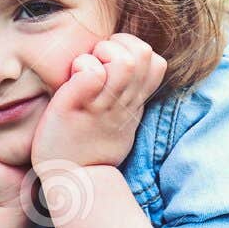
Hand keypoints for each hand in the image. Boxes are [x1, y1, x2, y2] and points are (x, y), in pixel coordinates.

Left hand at [30, 34, 166, 170]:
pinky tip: (72, 80)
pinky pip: (90, 72)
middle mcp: (123, 102)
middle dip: (119, 45)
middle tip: (98, 62)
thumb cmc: (90, 146)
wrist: (73, 182)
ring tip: (85, 69)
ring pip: (124, 61)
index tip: (112, 65)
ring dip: (102, 53)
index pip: (156, 61)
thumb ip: (127, 95)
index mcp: (134, 103)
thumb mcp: (121, 121)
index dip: (134, 51)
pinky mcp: (77, 105)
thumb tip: (127, 68)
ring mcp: (102, 104)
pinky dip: (81, 67)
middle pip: (144, 53)